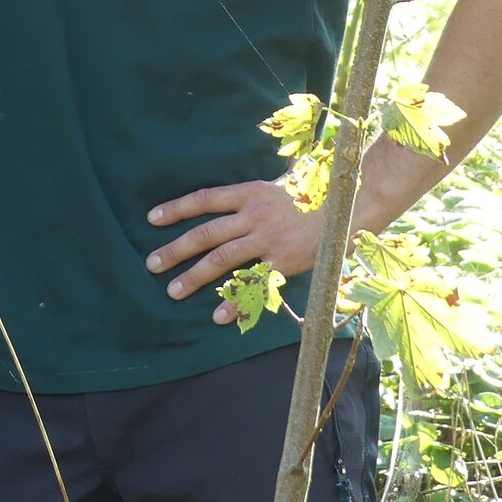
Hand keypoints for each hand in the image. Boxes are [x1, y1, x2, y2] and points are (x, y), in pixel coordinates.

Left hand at [145, 181, 322, 324]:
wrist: (350, 206)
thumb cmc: (314, 196)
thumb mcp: (278, 186)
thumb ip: (252, 198)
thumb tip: (229, 204)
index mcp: (249, 193)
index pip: (204, 199)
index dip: (176, 209)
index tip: (151, 219)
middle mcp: (253, 215)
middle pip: (205, 234)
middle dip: (175, 250)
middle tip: (151, 265)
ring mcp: (268, 239)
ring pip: (222, 259)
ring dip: (195, 277)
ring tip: (173, 291)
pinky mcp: (284, 262)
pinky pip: (254, 283)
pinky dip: (236, 300)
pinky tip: (219, 315)